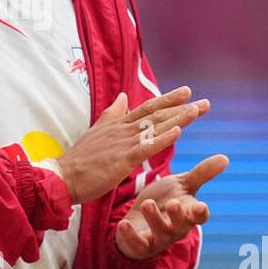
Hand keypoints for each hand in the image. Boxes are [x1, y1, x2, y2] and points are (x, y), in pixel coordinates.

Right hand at [56, 87, 208, 203]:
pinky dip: (162, 139)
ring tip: (197, 110)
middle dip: (182, 108)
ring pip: (155, 128)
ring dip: (178, 119)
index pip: (147, 108)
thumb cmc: (79, 159)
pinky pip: (146, 148)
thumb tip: (124, 96)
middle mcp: (122, 130)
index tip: (187, 92)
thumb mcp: (96, 131)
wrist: (62, 176)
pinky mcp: (121, 160)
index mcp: (118, 124)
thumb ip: (112, 114)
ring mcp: (122, 144)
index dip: (168, 100)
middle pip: (156, 115)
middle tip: (205, 103)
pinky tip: (178, 133)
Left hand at [114, 153, 229, 259]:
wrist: (140, 220)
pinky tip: (123, 224)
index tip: (200, 206)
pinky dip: (130, 236)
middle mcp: (176, 228)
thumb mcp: (181, 185)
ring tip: (146, 203)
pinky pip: (137, 245)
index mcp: (188, 213)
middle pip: (181, 226)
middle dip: (177, 216)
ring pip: (160, 233)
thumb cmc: (165, 200)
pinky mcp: (141, 246)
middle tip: (173, 204)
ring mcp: (159, 239)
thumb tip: (225, 157)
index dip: (200, 213)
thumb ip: (201, 174)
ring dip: (154, 219)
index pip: (199, 216)